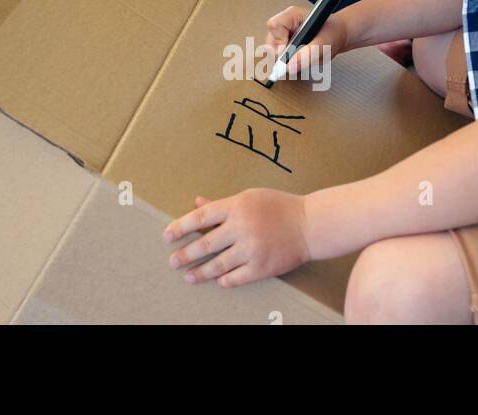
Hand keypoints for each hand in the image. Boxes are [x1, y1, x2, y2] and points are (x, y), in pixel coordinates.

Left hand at [163, 189, 311, 287]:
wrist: (310, 225)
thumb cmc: (279, 207)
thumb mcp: (250, 197)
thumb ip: (222, 204)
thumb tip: (196, 203)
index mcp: (236, 206)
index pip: (200, 218)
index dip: (180, 228)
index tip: (167, 236)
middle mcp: (241, 228)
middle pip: (205, 245)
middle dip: (185, 255)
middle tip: (172, 262)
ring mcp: (251, 249)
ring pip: (217, 265)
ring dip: (200, 272)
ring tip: (189, 276)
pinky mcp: (262, 267)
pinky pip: (236, 278)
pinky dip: (224, 280)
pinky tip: (217, 281)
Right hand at [264, 6, 349, 77]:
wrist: (338, 35)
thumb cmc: (333, 34)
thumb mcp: (324, 44)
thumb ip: (307, 55)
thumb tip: (289, 68)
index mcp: (292, 15)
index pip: (274, 25)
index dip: (278, 41)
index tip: (287, 54)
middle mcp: (285, 24)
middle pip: (270, 41)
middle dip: (280, 56)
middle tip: (295, 63)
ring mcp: (283, 35)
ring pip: (273, 53)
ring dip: (285, 62)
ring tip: (302, 61)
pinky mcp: (285, 46)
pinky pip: (279, 59)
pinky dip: (288, 64)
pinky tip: (300, 62)